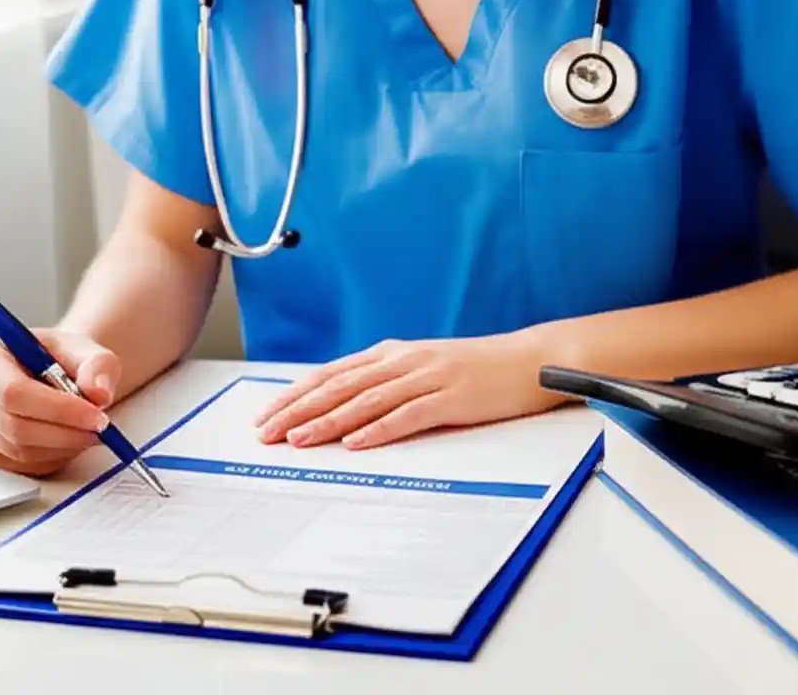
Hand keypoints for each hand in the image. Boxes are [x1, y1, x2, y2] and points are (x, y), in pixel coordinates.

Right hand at [0, 329, 120, 476]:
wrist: (58, 373)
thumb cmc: (66, 359)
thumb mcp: (89, 351)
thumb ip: (98, 366)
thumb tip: (98, 394)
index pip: (12, 391)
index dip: (57, 409)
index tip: (96, 416)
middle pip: (13, 425)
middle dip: (65, 432)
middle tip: (101, 428)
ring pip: (19, 450)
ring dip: (63, 446)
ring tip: (90, 432)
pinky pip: (21, 465)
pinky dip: (54, 458)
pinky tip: (71, 440)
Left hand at [254, 334, 568, 449]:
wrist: (529, 361)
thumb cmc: (477, 369)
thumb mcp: (424, 368)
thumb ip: (387, 383)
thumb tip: (346, 408)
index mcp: (393, 354)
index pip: (333, 375)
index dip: (296, 395)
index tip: (267, 414)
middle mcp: (404, 361)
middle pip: (340, 387)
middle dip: (299, 410)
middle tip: (267, 431)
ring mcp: (427, 377)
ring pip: (366, 400)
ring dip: (329, 421)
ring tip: (299, 439)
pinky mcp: (450, 397)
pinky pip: (408, 414)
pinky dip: (379, 429)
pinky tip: (356, 442)